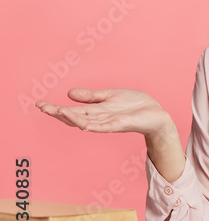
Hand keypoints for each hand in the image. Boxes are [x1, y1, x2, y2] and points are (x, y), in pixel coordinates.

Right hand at [36, 88, 172, 136]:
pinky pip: (105, 127)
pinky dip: (95, 126)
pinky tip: (84, 125)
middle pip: (74, 118)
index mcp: (96, 111)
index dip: (55, 108)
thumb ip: (91, 97)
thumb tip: (70, 94)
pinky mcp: (122, 124)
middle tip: (42, 107)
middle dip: (57, 113)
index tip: (39, 104)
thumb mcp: (110, 96)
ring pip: (86, 123)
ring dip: (72, 118)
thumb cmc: (135, 105)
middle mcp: (99, 118)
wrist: (156, 114)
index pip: (71, 110)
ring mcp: (109, 123)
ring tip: (58, 112)